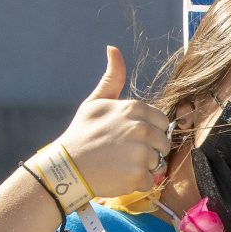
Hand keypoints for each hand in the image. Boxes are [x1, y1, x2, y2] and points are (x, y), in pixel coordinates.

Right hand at [50, 47, 172, 198]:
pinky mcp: (138, 175)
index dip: (149, 131)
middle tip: (123, 152)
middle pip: (164, 143)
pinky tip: (118, 175)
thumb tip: (113, 48)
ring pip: (158, 162)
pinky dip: (137, 183)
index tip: (129, 136)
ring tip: (119, 163)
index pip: (162, 122)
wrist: (66, 167)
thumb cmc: (82, 133)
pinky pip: (150, 181)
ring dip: (143, 166)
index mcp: (135, 108)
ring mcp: (140, 153)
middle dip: (149, 150)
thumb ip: (112, 77)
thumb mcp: (96, 101)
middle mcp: (141, 129)